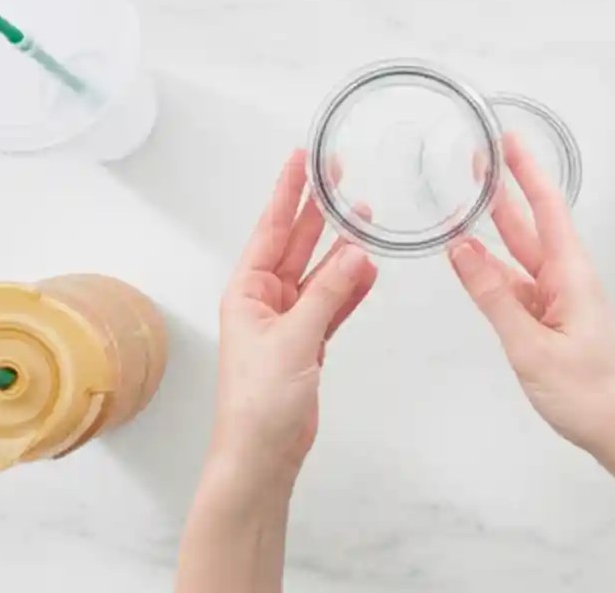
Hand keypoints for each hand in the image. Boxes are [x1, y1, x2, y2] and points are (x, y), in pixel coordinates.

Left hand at [211, 150, 377, 488]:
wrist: (262, 455)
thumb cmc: (259, 402)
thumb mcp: (295, 339)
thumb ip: (328, 294)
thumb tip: (355, 253)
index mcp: (246, 292)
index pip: (269, 229)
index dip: (287, 193)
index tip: (302, 159)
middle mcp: (264, 301)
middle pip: (294, 244)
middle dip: (317, 211)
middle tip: (337, 174)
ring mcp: (287, 322)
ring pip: (318, 273)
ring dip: (339, 249)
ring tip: (363, 215)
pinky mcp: (307, 344)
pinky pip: (332, 305)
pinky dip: (350, 289)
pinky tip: (368, 270)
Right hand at [448, 135, 614, 483]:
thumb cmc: (590, 394)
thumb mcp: (531, 346)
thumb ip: (493, 297)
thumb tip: (461, 249)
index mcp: (571, 276)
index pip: (546, 209)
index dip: (527, 172)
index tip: (508, 139)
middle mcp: (567, 281)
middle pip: (532, 226)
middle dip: (505, 190)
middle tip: (478, 158)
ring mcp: (560, 303)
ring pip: (521, 257)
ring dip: (495, 231)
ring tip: (466, 201)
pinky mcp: (553, 325)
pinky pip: (519, 288)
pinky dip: (494, 273)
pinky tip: (473, 264)